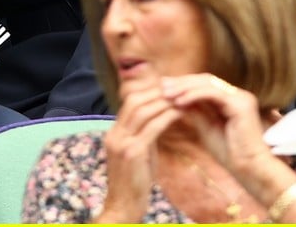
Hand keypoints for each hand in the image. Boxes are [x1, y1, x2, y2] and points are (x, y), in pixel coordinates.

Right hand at [96, 74, 180, 222]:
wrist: (123, 208)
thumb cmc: (134, 183)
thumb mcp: (137, 154)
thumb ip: (143, 135)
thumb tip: (158, 118)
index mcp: (114, 133)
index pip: (130, 101)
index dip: (149, 91)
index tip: (169, 87)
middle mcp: (114, 134)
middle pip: (135, 100)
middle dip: (157, 92)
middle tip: (178, 87)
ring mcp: (121, 143)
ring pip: (143, 110)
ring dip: (164, 101)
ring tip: (182, 97)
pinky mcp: (132, 153)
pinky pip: (152, 127)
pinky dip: (167, 117)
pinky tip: (181, 113)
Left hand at [160, 73, 273, 182]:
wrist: (249, 169)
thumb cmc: (230, 154)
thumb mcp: (206, 128)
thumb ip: (196, 111)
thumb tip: (177, 98)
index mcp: (232, 99)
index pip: (205, 84)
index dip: (184, 84)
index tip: (164, 88)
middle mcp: (238, 95)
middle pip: (206, 79)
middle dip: (182, 82)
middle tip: (162, 85)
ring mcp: (241, 97)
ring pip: (208, 83)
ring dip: (185, 87)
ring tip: (167, 94)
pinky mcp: (241, 104)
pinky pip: (213, 94)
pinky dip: (195, 95)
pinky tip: (179, 101)